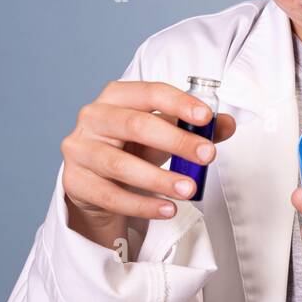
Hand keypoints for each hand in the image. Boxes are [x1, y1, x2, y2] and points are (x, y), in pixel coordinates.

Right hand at [60, 81, 236, 228]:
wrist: (95, 178)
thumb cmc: (133, 146)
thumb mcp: (164, 133)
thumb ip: (195, 128)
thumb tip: (227, 124)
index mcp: (117, 95)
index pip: (150, 92)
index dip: (179, 103)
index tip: (206, 118)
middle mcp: (93, 117)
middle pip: (135, 125)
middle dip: (176, 141)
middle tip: (208, 156)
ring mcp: (79, 149)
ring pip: (120, 164)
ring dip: (159, 179)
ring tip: (189, 190)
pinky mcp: (75, 182)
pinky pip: (110, 196)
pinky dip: (142, 205)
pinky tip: (167, 210)